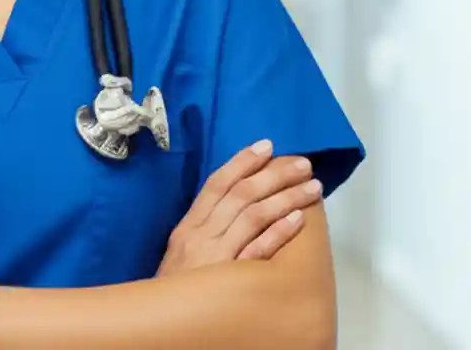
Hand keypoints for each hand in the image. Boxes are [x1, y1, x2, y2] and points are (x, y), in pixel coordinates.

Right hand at [156, 140, 320, 275]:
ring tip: (311, 187)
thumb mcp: (182, 250)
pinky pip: (257, 252)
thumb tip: (234, 200)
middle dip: (274, 174)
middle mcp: (201, 235)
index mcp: (188, 226)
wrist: (159, 323)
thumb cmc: (176, 288)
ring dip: (285, 198)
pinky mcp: (229, 279)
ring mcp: (216, 256)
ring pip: (253, 216)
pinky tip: (297, 219)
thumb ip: (204, 226)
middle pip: (241, 195)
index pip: (217, 184)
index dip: (242, 162)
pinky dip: (277, 233)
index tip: (267, 147)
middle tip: (301, 163)